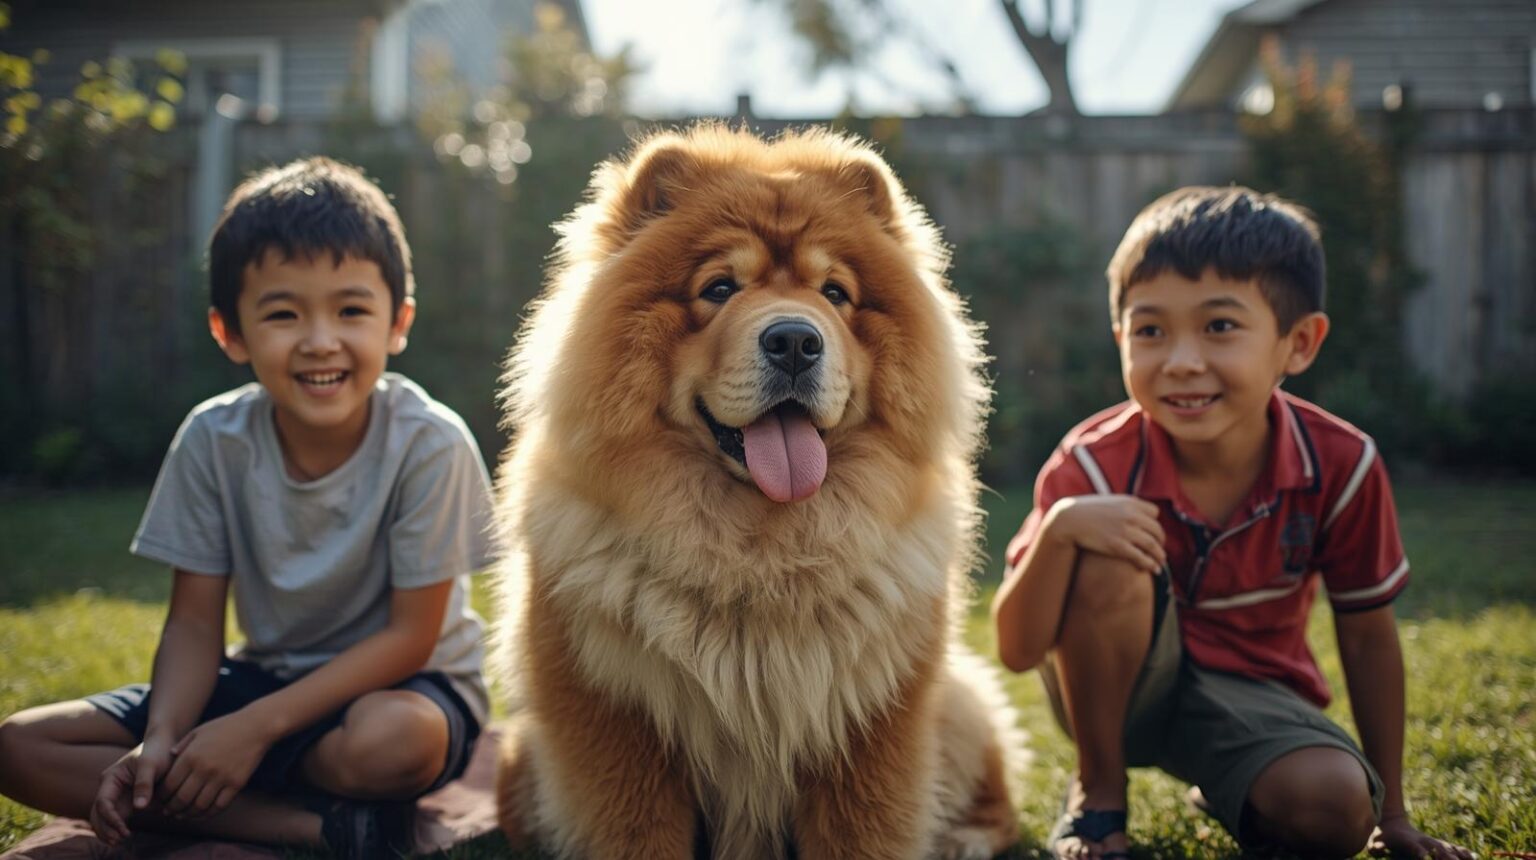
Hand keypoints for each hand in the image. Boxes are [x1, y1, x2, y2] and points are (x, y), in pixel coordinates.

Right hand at [90, 740, 171, 845]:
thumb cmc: (157, 752)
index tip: (122, 828)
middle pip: (98, 814)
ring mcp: (118, 797)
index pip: (103, 802)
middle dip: (105, 828)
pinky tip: (123, 837)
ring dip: (108, 831)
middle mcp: (110, 789)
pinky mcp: (128, 803)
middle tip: (117, 840)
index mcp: (111, 778)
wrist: (166, 747)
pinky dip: (116, 828)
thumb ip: (144, 784)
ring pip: (104, 819)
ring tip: (118, 841)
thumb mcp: (151, 764)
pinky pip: (117, 819)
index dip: (110, 818)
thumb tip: (139, 807)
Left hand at [158, 712, 270, 818]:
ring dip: (188, 814)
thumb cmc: (226, 726)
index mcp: (190, 756)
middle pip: (181, 799)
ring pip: (199, 806)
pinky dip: (208, 813)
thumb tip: (170, 758)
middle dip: (172, 808)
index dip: (162, 797)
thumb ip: (182, 745)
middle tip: (169, 812)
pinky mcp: (236, 784)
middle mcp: (204, 769)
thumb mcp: (199, 731)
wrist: (256, 726)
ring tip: (184, 814)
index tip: (161, 801)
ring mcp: (221, 778)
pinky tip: (202, 813)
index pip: (169, 785)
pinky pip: (219, 806)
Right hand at [1050, 494, 1166, 572]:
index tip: (1152, 532)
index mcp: (1130, 502)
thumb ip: (1123, 506)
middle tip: (1159, 550)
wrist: (1069, 519)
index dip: (1154, 523)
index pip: (1154, 513)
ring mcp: (1125, 531)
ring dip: (1159, 555)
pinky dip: (1150, 564)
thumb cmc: (1085, 510)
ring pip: (1152, 545)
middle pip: (1157, 530)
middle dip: (1160, 542)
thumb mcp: (1108, 501)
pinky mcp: (1118, 546)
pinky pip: (1141, 557)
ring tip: (1160, 562)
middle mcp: (1131, 515)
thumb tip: (1133, 513)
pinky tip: (1153, 569)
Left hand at [1370, 813, 1474, 858]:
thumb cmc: (1383, 837)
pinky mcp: (1441, 845)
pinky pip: (1456, 849)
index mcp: (1409, 842)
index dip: (1421, 853)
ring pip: (1451, 849)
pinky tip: (1475, 858)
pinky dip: (1466, 854)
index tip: (1424, 857)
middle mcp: (1425, 842)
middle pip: (1439, 850)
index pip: (1417, 849)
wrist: (1393, 824)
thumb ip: (1377, 847)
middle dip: (1447, 858)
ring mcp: (1435, 842)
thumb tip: (1377, 849)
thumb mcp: (1376, 842)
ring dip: (1460, 857)